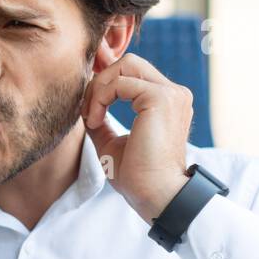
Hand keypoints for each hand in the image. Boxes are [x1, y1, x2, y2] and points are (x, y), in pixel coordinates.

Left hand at [81, 52, 192, 224]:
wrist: (155, 194)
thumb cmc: (136, 175)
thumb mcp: (111, 142)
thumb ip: (101, 120)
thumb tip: (84, 105)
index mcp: (166, 102)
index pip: (132, 73)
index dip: (104, 84)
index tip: (88, 111)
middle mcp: (174, 93)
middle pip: (129, 63)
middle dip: (100, 81)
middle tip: (86, 110)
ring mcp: (171, 94)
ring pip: (124, 66)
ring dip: (99, 89)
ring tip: (91, 117)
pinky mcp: (161, 98)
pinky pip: (119, 84)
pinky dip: (100, 99)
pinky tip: (95, 121)